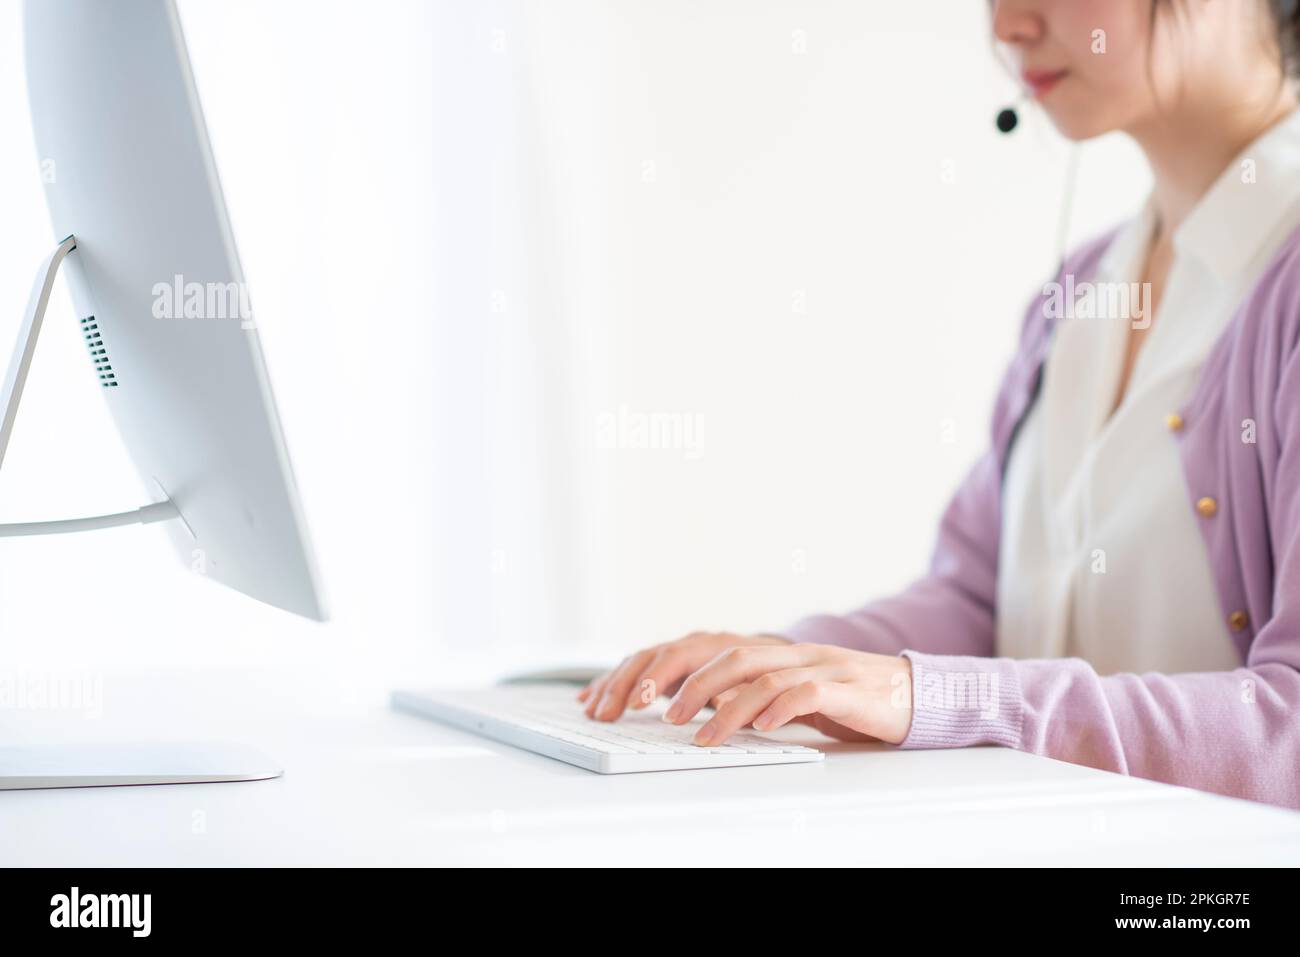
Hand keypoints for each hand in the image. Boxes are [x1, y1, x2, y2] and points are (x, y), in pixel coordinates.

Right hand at [578, 632, 789, 721]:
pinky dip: (610, 683)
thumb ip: (741, 694)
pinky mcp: (667, 664)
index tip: (640, 704)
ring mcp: (677, 650)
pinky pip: (632, 669)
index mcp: (715, 645)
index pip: (676, 658)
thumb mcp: (764, 684)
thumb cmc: (772, 675)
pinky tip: (588, 698)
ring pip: (635, 662)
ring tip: (593, 711)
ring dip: (612, 687)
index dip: (655, 680)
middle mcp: (691, 643)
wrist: (779, 657)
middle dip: (624, 687)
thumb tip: (722, 705)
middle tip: (606, 714)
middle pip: (648, 658)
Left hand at [661, 643, 913, 745]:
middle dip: (694, 687)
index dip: (687, 673)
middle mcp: (799, 654)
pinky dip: (782, 709)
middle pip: (734, 657)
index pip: (723, 651)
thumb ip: (762, 696)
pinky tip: (763, 729)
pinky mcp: (849, 690)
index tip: (659, 701)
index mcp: (783, 653)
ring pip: (765, 678)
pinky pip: (809, 693)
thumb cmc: (854, 700)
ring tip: (704, 737)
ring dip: (728, 709)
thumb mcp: (800, 695)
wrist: (918, 695)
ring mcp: (825, 668)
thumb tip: (713, 710)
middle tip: (667, 717)